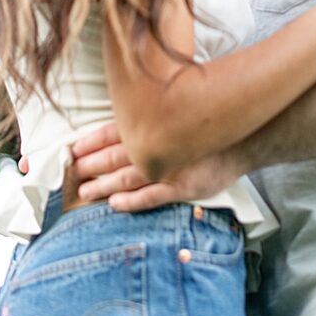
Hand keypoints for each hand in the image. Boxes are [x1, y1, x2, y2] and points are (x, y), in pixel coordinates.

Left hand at [68, 123, 243, 212]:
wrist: (244, 136)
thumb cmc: (208, 121)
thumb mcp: (176, 110)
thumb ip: (151, 115)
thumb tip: (124, 115)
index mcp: (151, 124)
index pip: (111, 132)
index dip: (89, 142)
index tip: (71, 149)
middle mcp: (156, 145)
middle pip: (113, 156)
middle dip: (90, 164)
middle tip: (72, 172)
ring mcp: (169, 167)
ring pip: (126, 177)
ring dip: (103, 185)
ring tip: (85, 191)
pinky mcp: (183, 187)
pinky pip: (152, 196)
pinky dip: (131, 201)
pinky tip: (114, 205)